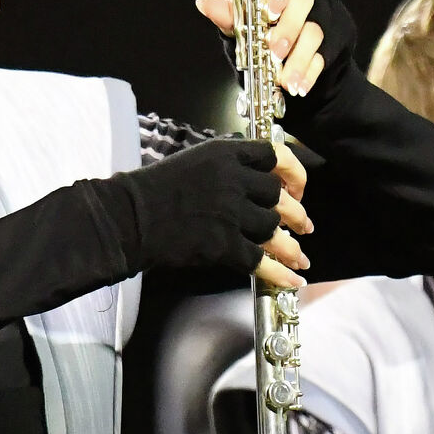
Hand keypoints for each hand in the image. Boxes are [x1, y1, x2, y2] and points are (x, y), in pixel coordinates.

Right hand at [108, 138, 312, 287]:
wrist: (129, 218)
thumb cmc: (155, 191)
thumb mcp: (194, 162)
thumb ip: (227, 167)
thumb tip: (259, 182)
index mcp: (225, 154)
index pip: (275, 156)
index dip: (293, 173)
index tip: (297, 188)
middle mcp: (232, 180)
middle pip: (279, 197)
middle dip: (297, 214)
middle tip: (304, 225)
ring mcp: (228, 212)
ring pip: (274, 230)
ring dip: (291, 246)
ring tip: (300, 256)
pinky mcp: (222, 244)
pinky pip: (261, 261)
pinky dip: (280, 273)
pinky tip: (291, 279)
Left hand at [194, 0, 327, 96]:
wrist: (293, 69)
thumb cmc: (266, 38)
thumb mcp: (245, 27)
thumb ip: (231, 16)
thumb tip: (205, 4)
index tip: (270, 8)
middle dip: (287, 28)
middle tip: (274, 51)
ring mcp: (325, 15)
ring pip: (315, 31)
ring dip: (298, 57)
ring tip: (285, 80)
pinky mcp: (337, 39)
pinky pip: (325, 55)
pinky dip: (309, 73)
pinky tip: (299, 86)